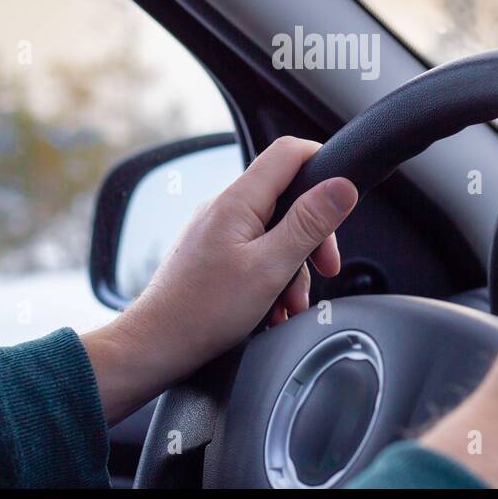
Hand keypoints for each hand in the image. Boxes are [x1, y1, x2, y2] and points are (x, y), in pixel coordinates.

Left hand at [79, 136, 358, 423]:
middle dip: (312, 236)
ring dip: (292, 267)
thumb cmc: (203, 312)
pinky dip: (271, 277)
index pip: (289, 152)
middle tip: (324, 269)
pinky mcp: (211, 253)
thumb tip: (340, 187)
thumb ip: (308, 224)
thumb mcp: (271, 268)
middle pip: (287, 198)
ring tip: (288, 305)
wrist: (155, 346)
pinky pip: (254, 251)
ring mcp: (215, 230)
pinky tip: (270, 309)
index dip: (323, 164)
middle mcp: (223, 207)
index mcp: (238, 200)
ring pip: (273, 231)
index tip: (342, 199)